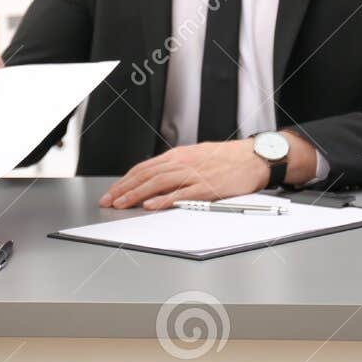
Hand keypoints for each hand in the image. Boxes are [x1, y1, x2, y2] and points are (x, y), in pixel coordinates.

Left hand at [99, 141, 267, 209]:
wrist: (253, 158)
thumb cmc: (226, 159)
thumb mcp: (196, 156)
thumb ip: (176, 166)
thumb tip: (155, 177)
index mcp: (178, 155)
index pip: (144, 168)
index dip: (125, 180)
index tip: (112, 192)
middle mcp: (182, 162)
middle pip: (146, 175)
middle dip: (124, 188)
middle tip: (109, 200)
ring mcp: (194, 174)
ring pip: (158, 183)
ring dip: (136, 194)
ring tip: (122, 204)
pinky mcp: (206, 186)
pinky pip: (181, 193)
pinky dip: (164, 199)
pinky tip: (151, 205)